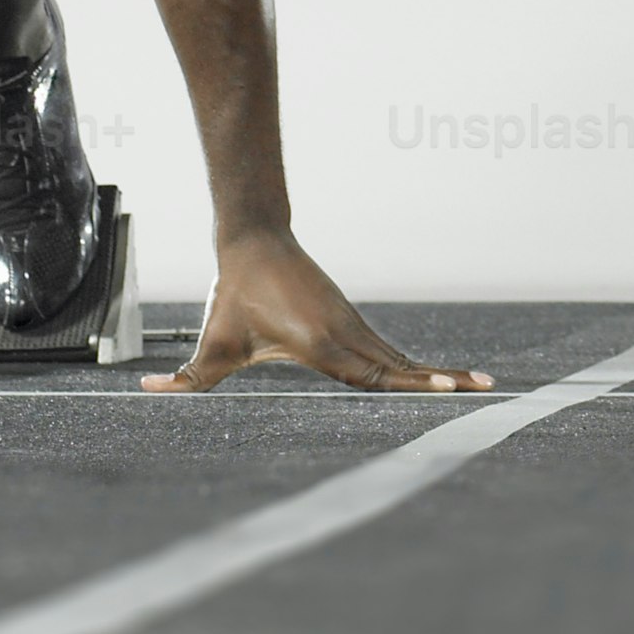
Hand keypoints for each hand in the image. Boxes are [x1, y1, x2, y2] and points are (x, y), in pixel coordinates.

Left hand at [146, 226, 488, 392]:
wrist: (256, 242)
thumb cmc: (234, 295)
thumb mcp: (213, 341)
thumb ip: (187, 376)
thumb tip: (149, 389)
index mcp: (321, 343)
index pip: (375, 373)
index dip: (411, 383)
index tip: (449, 388)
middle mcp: (345, 334)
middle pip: (400, 366)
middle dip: (440, 381)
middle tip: (484, 391)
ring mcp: (352, 326)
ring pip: (399, 357)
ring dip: (434, 373)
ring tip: (476, 385)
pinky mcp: (349, 322)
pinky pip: (388, 351)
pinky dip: (413, 366)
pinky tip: (431, 377)